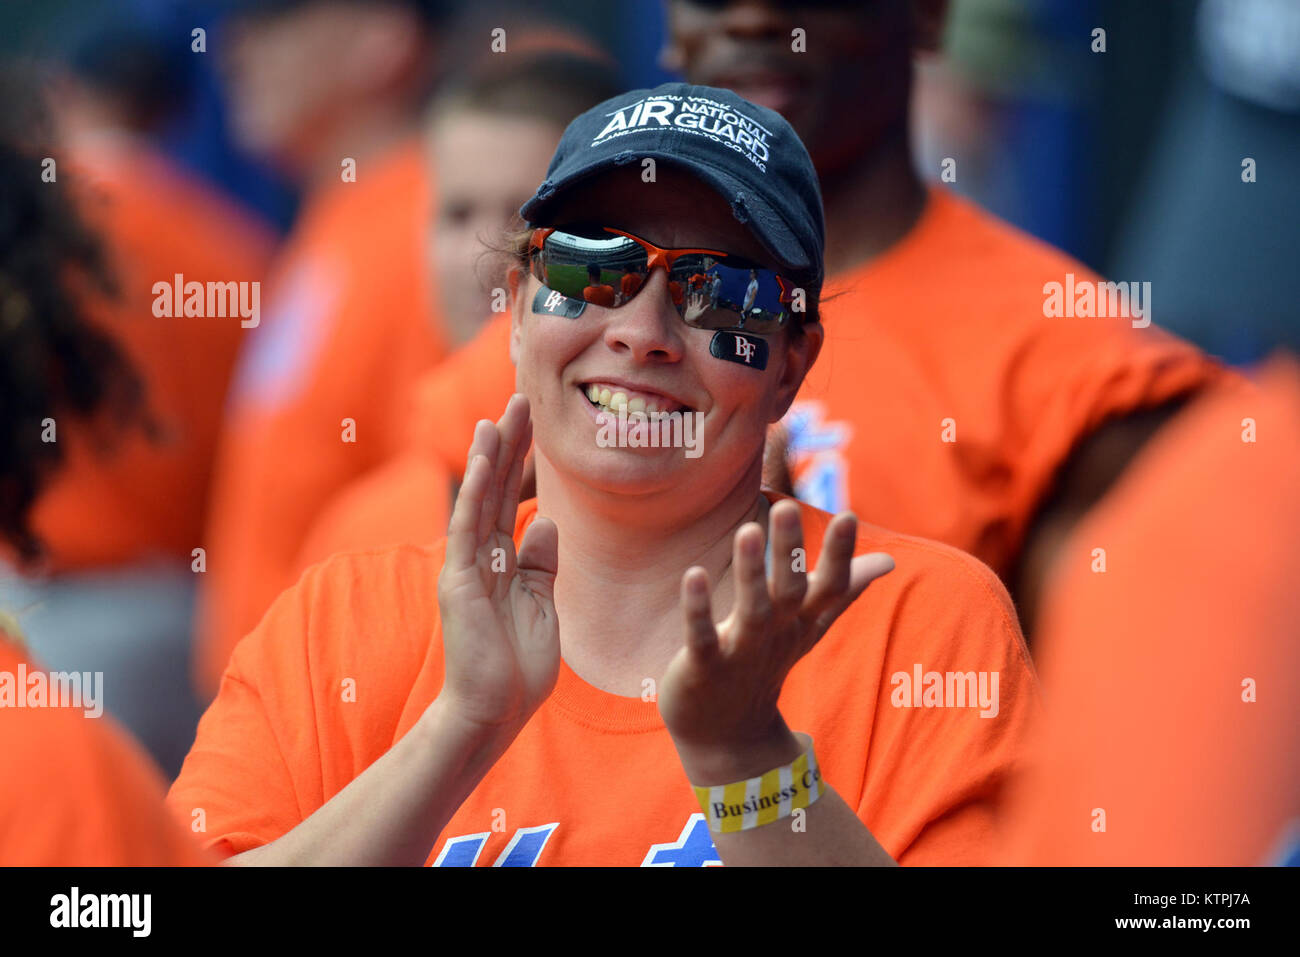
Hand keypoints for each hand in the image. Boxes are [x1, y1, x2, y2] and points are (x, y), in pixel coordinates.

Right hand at [436, 394, 559, 737]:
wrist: (495, 712)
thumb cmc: (518, 667)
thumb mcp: (542, 605)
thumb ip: (541, 563)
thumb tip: (544, 519)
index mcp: (501, 562)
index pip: (510, 499)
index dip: (521, 460)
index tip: (532, 421)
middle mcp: (479, 558)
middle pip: (494, 489)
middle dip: (508, 444)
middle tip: (520, 398)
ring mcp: (466, 568)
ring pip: (478, 500)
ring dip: (490, 457)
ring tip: (499, 415)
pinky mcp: (458, 583)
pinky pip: (468, 531)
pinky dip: (476, 494)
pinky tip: (486, 462)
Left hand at [659, 500, 893, 782]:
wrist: (727, 736)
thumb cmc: (766, 663)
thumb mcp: (809, 626)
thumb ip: (844, 589)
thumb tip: (889, 561)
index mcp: (801, 622)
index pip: (829, 587)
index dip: (840, 555)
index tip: (848, 516)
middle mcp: (776, 634)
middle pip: (790, 592)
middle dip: (790, 552)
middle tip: (787, 507)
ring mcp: (741, 652)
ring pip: (751, 611)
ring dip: (749, 573)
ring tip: (747, 531)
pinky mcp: (704, 667)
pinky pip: (701, 637)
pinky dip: (697, 609)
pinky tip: (693, 574)